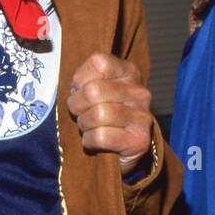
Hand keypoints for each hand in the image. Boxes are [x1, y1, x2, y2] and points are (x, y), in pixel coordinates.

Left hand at [66, 52, 152, 173]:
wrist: (122, 151)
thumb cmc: (101, 116)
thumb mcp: (95, 90)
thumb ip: (86, 81)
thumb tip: (72, 89)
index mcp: (128, 72)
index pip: (99, 63)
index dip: (80, 79)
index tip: (79, 91)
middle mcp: (139, 92)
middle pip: (94, 91)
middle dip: (77, 105)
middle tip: (79, 114)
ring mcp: (142, 116)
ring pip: (98, 114)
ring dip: (84, 124)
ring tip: (88, 127)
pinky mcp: (139, 140)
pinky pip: (101, 136)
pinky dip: (89, 141)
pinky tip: (94, 141)